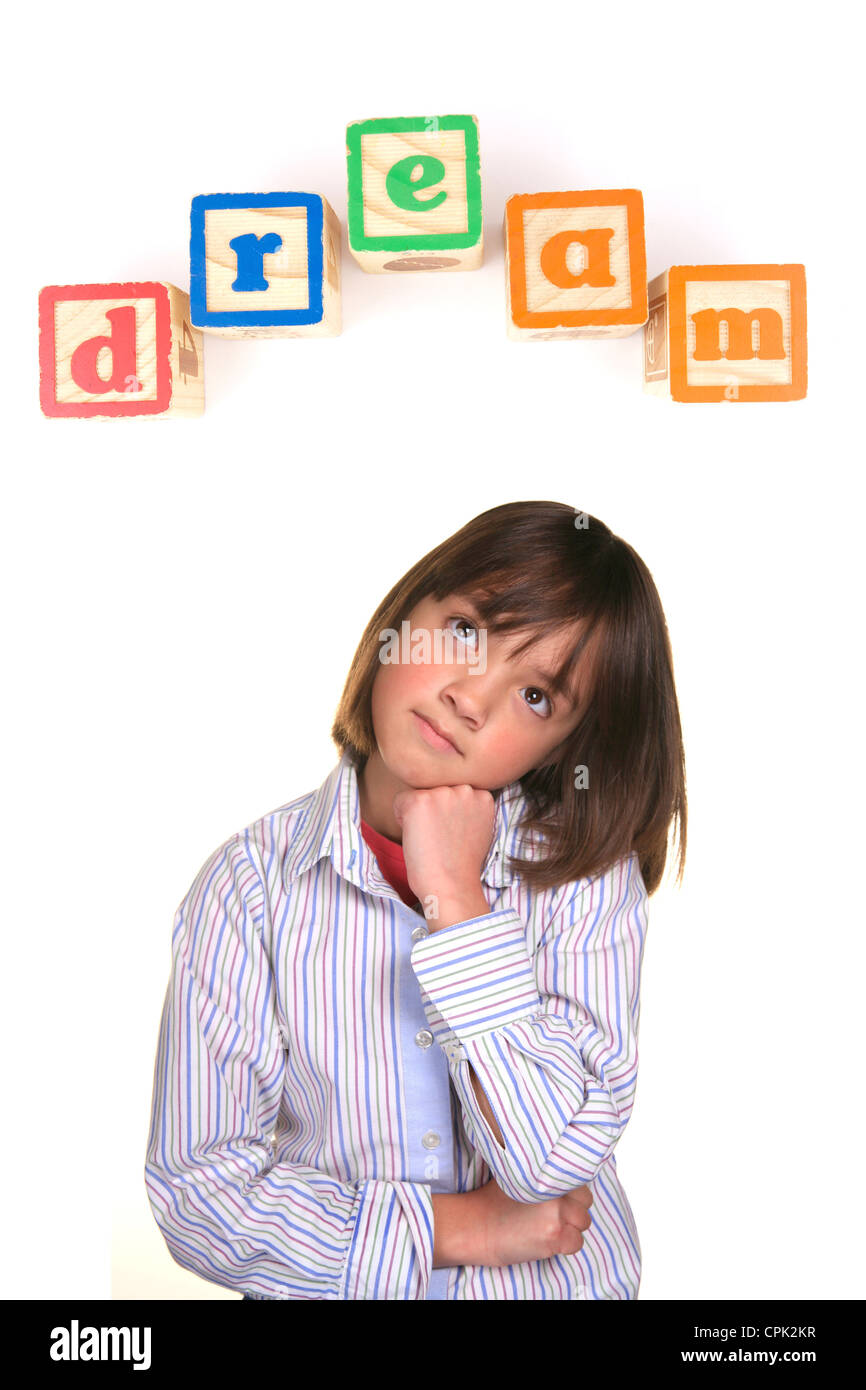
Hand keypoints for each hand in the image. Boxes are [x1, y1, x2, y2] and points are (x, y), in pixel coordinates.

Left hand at [393, 785, 494, 928]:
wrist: (452, 887)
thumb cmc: (461, 866)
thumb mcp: (478, 829)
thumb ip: (469, 809)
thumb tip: (450, 802)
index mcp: (482, 795)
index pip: (453, 793)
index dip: (447, 815)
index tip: (452, 835)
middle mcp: (465, 788)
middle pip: (435, 790)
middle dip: (433, 811)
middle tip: (441, 839)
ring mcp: (442, 793)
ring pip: (418, 795)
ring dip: (418, 814)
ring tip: (431, 839)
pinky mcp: (420, 800)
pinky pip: (400, 801)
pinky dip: (401, 819)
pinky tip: (418, 838)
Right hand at [432, 1180, 592, 1267]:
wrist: (476, 1228)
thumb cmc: (492, 1200)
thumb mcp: (514, 1174)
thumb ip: (539, 1169)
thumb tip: (557, 1163)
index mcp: (546, 1174)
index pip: (578, 1179)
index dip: (571, 1189)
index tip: (562, 1196)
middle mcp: (555, 1194)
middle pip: (585, 1200)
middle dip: (574, 1207)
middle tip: (556, 1212)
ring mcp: (556, 1217)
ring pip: (583, 1222)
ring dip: (572, 1226)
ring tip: (551, 1226)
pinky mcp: (554, 1239)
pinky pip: (577, 1243)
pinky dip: (567, 1244)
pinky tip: (550, 1240)